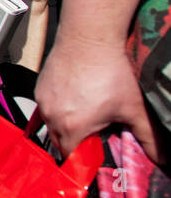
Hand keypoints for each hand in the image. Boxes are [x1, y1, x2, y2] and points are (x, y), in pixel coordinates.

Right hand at [36, 37, 163, 164]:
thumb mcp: (134, 108)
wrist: (89, 39)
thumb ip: (147, 137)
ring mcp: (43, 101)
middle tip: (93, 129)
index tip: (92, 151)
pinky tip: (73, 96)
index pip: (70, 156)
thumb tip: (160, 157)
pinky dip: (57, 106)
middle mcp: (53, 117)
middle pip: (59, 141)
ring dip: (65, 122)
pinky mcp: (39, 87)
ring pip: (51, 123)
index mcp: (73, 127)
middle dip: (74, 140)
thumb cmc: (109, 70)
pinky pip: (45, 107)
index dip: (82, 156)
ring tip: (84, 108)